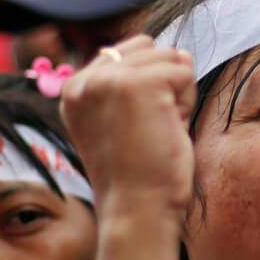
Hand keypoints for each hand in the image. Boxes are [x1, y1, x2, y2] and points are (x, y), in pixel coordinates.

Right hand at [59, 36, 196, 214]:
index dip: (148, 86)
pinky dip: (186, 101)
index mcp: (73, 89)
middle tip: (149, 129)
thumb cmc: (138, 174)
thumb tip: (181, 51)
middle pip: (150, 49)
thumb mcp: (125, 121)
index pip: (127, 52)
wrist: (137, 211)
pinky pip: (184, 71)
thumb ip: (139, 82)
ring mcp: (107, 79)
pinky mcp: (135, 83)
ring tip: (157, 130)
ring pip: (170, 56)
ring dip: (177, 94)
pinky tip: (167, 129)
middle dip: (164, 86)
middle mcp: (83, 80)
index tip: (134, 128)